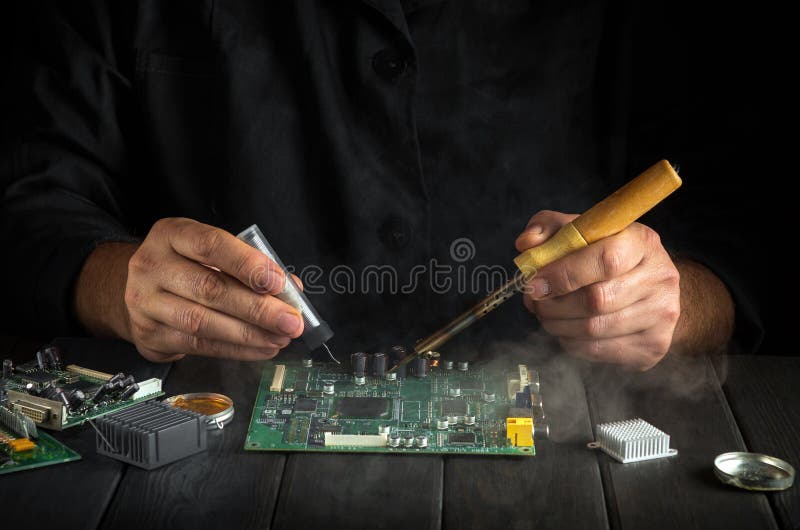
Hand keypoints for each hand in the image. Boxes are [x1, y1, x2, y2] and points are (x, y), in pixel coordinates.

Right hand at [122, 218, 303, 361]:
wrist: (136, 290)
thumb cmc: (186, 266)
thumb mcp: (212, 253)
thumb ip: (250, 265)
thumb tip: (292, 289)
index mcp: (172, 234)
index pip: (211, 246)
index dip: (248, 264)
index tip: (279, 283)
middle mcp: (152, 265)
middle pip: (210, 288)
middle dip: (258, 308)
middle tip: (291, 321)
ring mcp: (146, 302)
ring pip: (202, 322)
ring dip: (249, 333)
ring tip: (280, 338)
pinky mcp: (149, 334)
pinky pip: (198, 345)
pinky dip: (235, 350)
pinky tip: (261, 348)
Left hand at [515, 211, 680, 369]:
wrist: (651, 288)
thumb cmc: (608, 255)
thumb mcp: (580, 231)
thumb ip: (550, 229)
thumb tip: (526, 244)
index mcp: (641, 242)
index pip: (605, 260)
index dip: (563, 274)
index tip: (535, 283)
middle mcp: (659, 277)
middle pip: (597, 300)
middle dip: (554, 305)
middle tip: (534, 303)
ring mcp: (661, 314)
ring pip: (594, 329)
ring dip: (558, 326)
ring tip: (546, 316)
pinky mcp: (654, 345)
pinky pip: (599, 350)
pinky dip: (572, 343)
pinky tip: (566, 331)